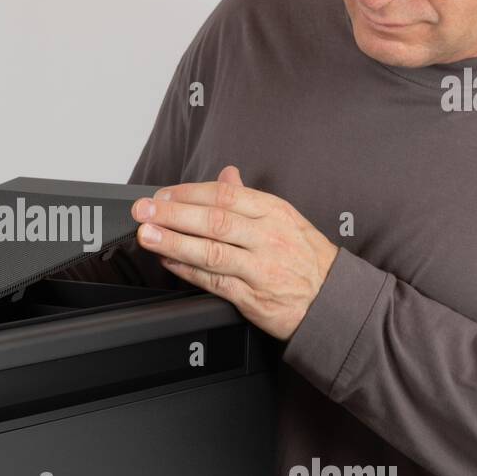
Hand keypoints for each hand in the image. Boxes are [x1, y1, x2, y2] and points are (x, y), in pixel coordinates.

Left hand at [131, 165, 339, 340]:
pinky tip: (169, 262)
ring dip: (175, 242)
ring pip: (211, 251)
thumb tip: (226, 175)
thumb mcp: (285, 218)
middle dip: (173, 214)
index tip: (162, 194)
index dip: (188, 193)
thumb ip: (250, 198)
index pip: (225, 195)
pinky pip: (214, 281)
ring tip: (148, 236)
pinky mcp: (252, 297)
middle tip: (144, 210)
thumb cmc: (307, 258)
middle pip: (214, 220)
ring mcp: (260, 268)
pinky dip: (188, 271)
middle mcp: (267, 237)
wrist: (332, 301)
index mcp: (273, 212)